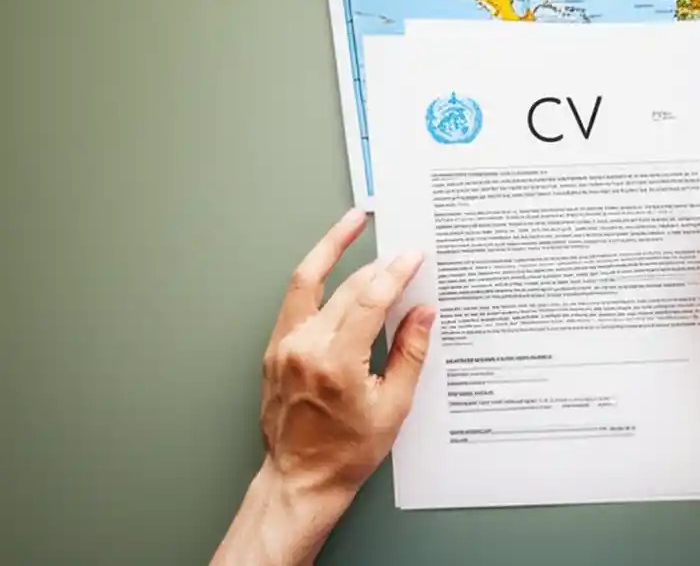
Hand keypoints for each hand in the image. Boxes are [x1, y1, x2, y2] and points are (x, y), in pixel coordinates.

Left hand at [214, 209, 434, 564]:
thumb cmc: (346, 452)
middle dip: (377, 265)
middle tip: (401, 249)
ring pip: (308, 282)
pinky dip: (314, 277)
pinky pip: (295, 301)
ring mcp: (283, 347)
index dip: (395, 272)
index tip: (413, 255)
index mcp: (336, 363)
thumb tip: (423, 312)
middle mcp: (304, 348)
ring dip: (331, 248)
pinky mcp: (273, 350)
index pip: (370, 300)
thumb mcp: (393, 406)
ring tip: (351, 222)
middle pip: (345, 288)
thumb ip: (410, 353)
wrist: (300, 479)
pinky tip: (330, 265)